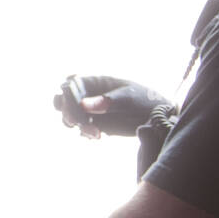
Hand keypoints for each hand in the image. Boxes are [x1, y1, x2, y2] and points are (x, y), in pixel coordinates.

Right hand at [58, 74, 174, 137]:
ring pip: (70, 116)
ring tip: (94, 132)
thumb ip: (107, 101)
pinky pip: (81, 129)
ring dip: (76, 125)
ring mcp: (90, 111)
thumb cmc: (143, 99)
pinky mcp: (94, 124)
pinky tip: (98, 135)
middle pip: (63, 100)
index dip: (67, 95)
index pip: (71, 84)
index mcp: (95, 81)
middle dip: (66, 111)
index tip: (76, 108)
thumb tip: (84, 105)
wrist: (155, 117)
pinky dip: (85, 133)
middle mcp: (88, 95)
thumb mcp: (128, 98)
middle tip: (76, 122)